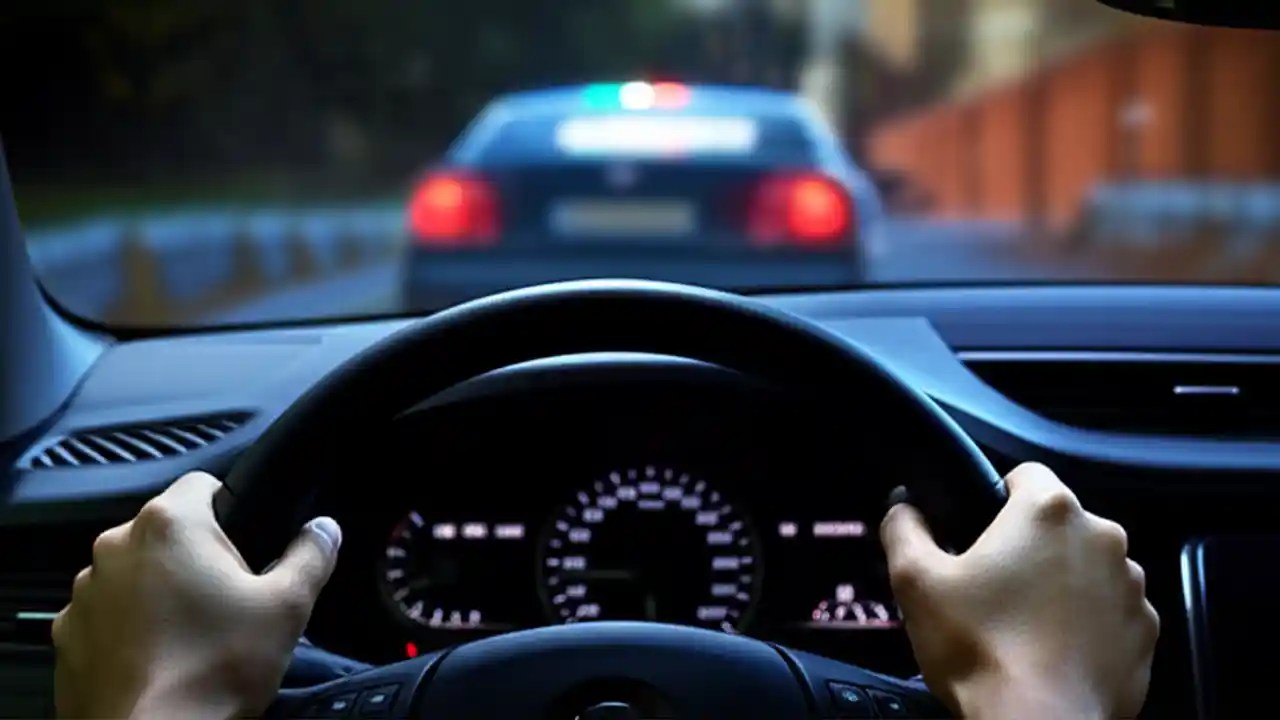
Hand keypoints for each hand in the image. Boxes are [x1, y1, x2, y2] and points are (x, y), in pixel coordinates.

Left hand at [52, 472, 341, 718]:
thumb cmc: (214, 669)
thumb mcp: (287, 607)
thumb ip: (311, 556)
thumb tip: (324, 530)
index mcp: (171, 524)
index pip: (204, 484)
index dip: (232, 510)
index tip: (246, 545)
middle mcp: (116, 548)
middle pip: (168, 532)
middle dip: (197, 558)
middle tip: (229, 600)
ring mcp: (85, 593)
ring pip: (135, 574)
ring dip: (159, 592)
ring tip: (193, 635)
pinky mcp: (69, 635)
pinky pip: (107, 616)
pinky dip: (130, 629)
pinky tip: (161, 658)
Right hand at [881, 462, 1158, 719]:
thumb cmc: (981, 649)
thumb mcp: (915, 582)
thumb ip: (904, 528)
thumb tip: (904, 509)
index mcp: (1049, 511)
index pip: (1024, 475)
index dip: (994, 501)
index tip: (977, 537)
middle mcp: (1103, 539)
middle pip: (1057, 525)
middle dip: (1027, 548)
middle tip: (991, 589)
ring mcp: (1132, 587)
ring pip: (1085, 569)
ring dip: (1059, 585)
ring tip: (1021, 626)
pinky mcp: (1145, 632)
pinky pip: (1110, 613)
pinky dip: (1086, 624)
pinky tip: (1051, 651)